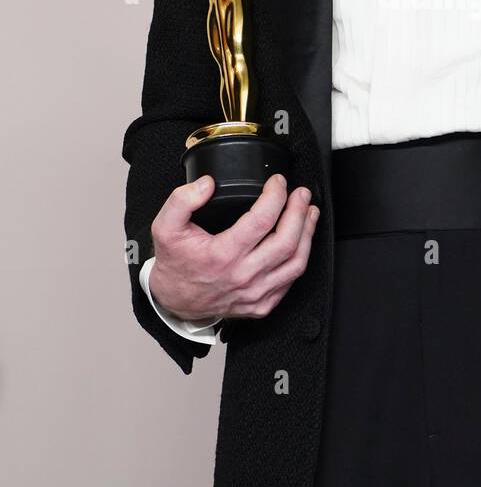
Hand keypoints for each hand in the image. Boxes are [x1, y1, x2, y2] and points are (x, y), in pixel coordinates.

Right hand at [149, 173, 318, 321]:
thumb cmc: (174, 264)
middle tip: (301, 194)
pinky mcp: (262, 304)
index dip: (276, 195)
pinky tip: (301, 240)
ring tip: (309, 212)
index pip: (262, 220)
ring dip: (307, 233)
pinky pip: (291, 280)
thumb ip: (181, 200)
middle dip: (298, 211)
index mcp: (223, 255)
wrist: (174, 302)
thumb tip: (208, 184)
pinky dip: (300, 257)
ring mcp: (255, 294)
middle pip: (286, 240)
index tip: (278, 182)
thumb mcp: (165, 227)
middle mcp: (243, 276)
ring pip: (296, 262)